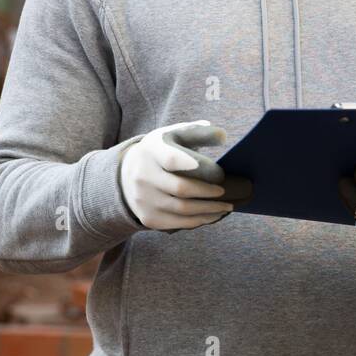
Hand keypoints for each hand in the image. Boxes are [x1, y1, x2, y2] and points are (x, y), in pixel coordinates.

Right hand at [119, 121, 251, 231]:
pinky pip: (177, 223)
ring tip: (227, 207)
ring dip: (209, 210)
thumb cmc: (163, 151)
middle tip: (227, 193)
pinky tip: (213, 215)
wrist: (128, 173)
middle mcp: (142, 175)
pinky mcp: (147, 217)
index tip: (221, 174)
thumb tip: (222, 136)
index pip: (173, 160)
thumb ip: (200, 132)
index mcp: (152, 150)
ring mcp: (143, 199)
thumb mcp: (176, 134)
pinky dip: (199, 221)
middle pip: (180, 188)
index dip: (200, 168)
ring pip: (181, 209)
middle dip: (209, 193)